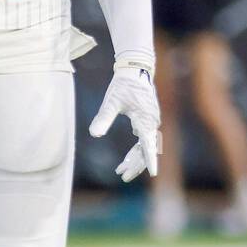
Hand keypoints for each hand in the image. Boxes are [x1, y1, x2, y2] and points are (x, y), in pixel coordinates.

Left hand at [90, 63, 160, 181]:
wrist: (135, 69)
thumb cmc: (123, 84)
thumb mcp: (111, 101)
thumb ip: (103, 118)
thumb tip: (94, 134)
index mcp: (145, 120)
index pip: (149, 145)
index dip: (150, 161)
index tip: (153, 174)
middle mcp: (152, 122)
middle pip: (146, 150)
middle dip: (135, 165)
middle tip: (122, 177)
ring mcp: (151, 121)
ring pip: (145, 146)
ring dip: (134, 159)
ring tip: (120, 171)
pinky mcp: (147, 119)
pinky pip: (144, 139)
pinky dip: (136, 150)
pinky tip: (127, 158)